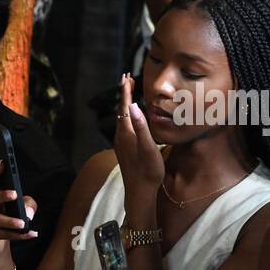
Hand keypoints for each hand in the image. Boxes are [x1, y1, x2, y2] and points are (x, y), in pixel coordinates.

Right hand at [0, 162, 38, 265]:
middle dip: (2, 195)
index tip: (3, 162)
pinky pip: (1, 234)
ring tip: (23, 223)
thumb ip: (27, 205)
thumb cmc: (5, 219)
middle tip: (15, 194)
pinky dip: (17, 235)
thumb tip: (28, 213)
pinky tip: (30, 233)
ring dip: (10, 221)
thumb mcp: (20, 209)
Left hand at [114, 73, 165, 203]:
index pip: (125, 108)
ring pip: (121, 118)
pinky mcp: (124, 148)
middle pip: (121, 111)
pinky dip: (126, 115)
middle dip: (124, 94)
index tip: (126, 77)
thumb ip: (142, 127)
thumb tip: (134, 107)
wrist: (139, 192)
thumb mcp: (149, 148)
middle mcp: (120, 136)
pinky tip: (131, 116)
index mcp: (126, 133)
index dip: (126, 92)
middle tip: (126, 78)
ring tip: (129, 92)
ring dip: (125, 104)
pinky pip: (123, 126)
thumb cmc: (148, 171)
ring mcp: (121, 143)